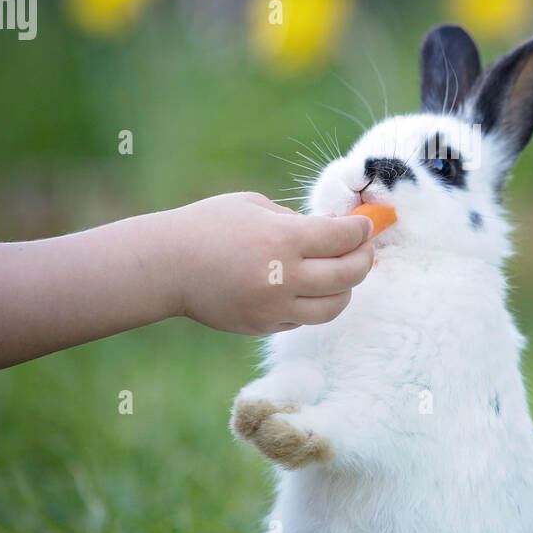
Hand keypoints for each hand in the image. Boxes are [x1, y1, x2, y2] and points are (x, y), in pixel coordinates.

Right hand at [168, 192, 373, 334]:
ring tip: (344, 273)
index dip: (361, 230)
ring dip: (347, 289)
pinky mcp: (264, 325)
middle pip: (348, 275)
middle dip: (364, 259)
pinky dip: (316, 303)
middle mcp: (284, 277)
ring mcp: (274, 307)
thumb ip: (297, 220)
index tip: (365, 224)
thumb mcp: (255, 207)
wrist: (167, 265)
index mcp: (283, 239)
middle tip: (365, 249)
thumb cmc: (208, 225)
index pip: (343, 238)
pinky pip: (305, 319)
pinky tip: (311, 287)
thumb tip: (333, 232)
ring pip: (334, 307)